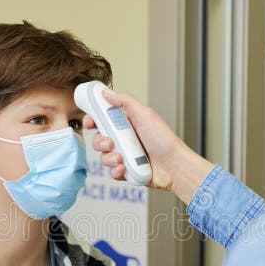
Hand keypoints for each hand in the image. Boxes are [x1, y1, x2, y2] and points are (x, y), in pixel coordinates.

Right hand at [85, 89, 213, 203]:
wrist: (175, 166)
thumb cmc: (164, 139)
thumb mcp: (145, 114)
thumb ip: (125, 101)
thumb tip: (107, 92)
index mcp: (126, 124)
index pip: (103, 120)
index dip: (93, 121)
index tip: (89, 122)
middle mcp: (124, 140)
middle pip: (99, 140)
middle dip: (100, 142)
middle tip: (109, 143)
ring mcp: (126, 157)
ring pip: (104, 157)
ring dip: (109, 158)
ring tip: (121, 159)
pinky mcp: (128, 172)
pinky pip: (113, 173)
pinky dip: (116, 171)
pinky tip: (124, 168)